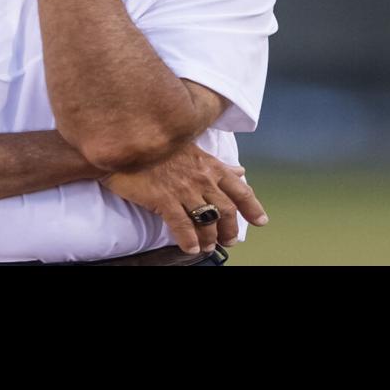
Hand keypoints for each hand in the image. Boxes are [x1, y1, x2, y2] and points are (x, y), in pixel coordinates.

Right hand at [99, 144, 268, 254]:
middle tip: (229, 242)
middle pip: (227, 210)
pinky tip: (190, 248)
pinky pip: (182, 225)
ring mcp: (184, 189)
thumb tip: (240, 172)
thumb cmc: (160, 146)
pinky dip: (189, 241)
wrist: (128, 141)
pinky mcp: (164, 198)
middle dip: (231, 230)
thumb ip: (218, 166)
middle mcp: (202, 178)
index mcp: (211, 166)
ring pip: (207, 220)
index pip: (240, 189)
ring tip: (207, 247)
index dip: (252, 207)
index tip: (261, 221)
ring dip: (210, 238)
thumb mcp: (194, 151)